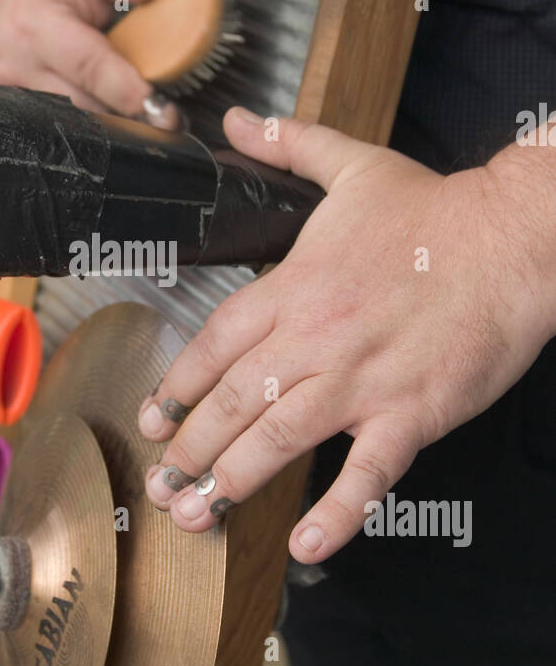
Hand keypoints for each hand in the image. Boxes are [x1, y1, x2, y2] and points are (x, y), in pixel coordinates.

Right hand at [0, 0, 181, 115]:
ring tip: (137, 103)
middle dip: (128, 113)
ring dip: (110, 119)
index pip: (88, 67)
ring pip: (73, 125)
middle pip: (84, 108)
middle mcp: (14, 65)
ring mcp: (6, 93)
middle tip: (168, 111)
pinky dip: (88, 120)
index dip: (127, 91)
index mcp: (34, 23)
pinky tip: (106, 103)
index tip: (164, 110)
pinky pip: (57, 125)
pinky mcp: (7, 110)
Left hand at [138, 108, 555, 561]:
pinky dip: (334, 512)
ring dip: (230, 482)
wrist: (514, 239)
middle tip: (160, 485)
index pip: (214, 343)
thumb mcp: (354, 167)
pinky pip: (365, 474)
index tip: (151, 419)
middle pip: (232, 400)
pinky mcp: (411, 413)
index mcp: (296, 284)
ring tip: (196, 514)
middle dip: (188, 448)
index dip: (176, 386)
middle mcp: (316, 336)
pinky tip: (305, 545)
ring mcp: (362, 379)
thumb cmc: (436, 211)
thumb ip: (289, 145)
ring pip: (277, 439)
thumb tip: (237, 120)